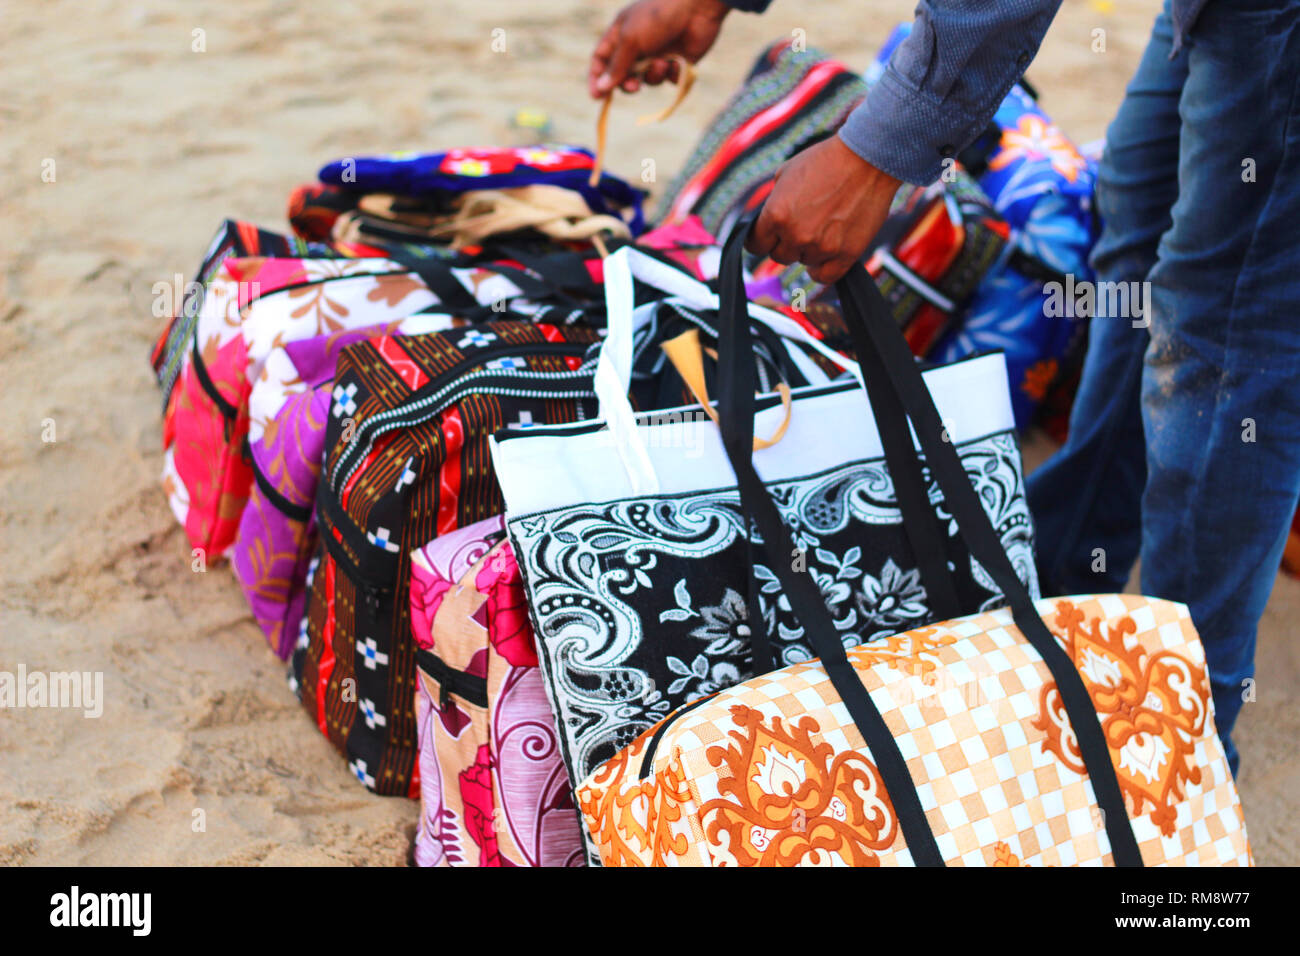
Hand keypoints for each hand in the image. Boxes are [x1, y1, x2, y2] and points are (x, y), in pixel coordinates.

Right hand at [589, 0, 729, 97]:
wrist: (697, 7)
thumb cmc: (658, 17)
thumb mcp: (631, 39)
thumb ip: (616, 65)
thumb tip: (601, 88)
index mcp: (621, 33)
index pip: (601, 59)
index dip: (597, 78)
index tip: (596, 97)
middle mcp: (638, 45)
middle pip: (624, 75)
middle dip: (628, 84)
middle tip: (635, 86)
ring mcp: (658, 53)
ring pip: (648, 79)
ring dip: (653, 76)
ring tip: (663, 62)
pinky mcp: (678, 61)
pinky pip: (669, 79)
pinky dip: (672, 75)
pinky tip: (679, 62)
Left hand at [746, 136, 901, 284]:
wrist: (867, 159)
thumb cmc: (826, 160)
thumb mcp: (786, 172)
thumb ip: (774, 201)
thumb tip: (767, 219)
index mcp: (776, 214)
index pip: (755, 245)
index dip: (760, 239)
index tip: (766, 237)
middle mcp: (796, 234)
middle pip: (779, 256)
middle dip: (785, 243)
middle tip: (800, 226)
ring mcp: (821, 247)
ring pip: (804, 262)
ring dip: (809, 250)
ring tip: (823, 227)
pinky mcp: (846, 254)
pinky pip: (825, 276)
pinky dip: (822, 269)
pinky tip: (824, 256)